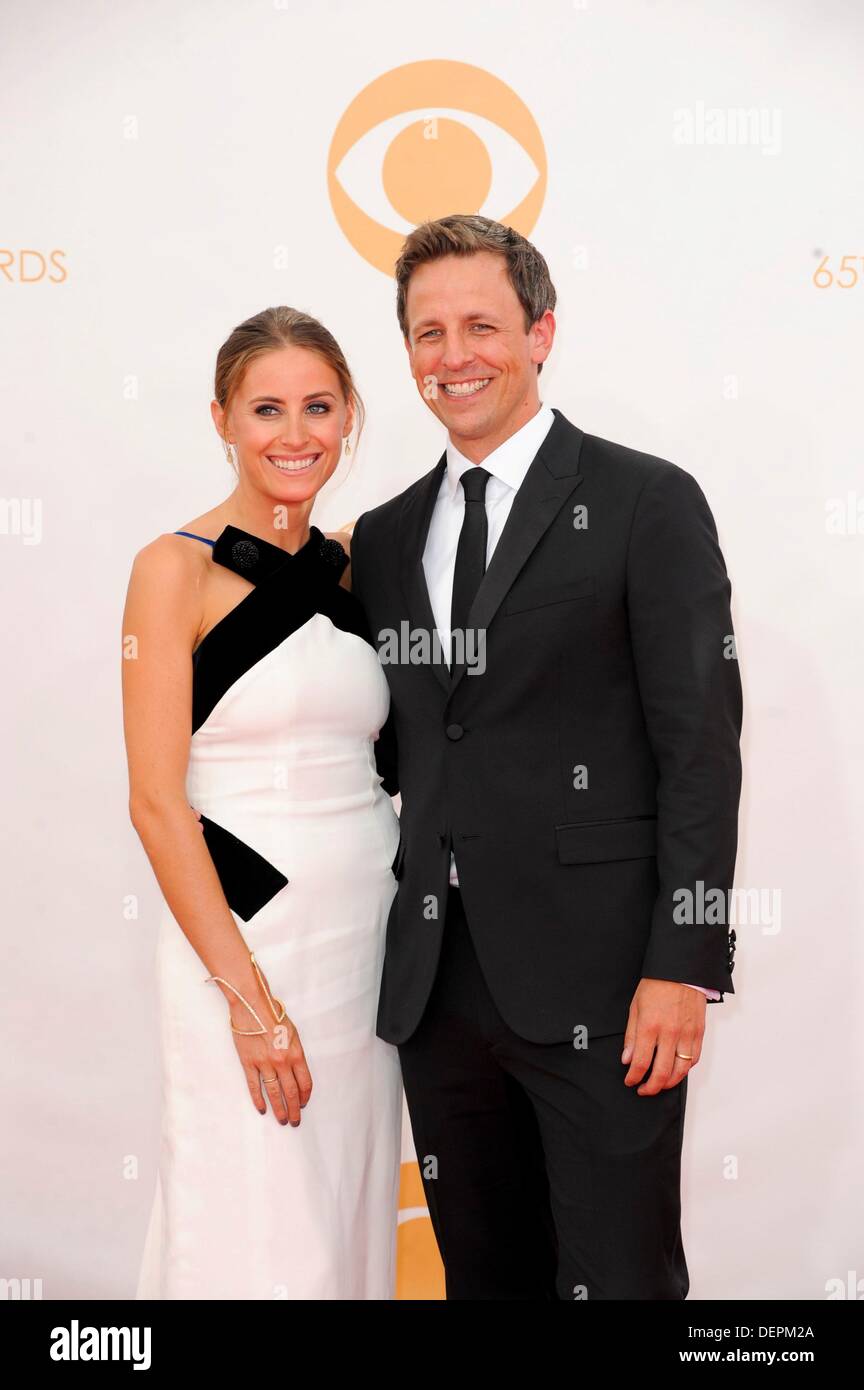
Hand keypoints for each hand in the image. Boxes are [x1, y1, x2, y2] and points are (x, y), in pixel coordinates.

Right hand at [226, 972, 312, 1125]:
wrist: (252, 1005)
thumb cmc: (273, 1016)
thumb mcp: (293, 1033)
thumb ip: (296, 1053)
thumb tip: (297, 1071)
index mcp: (296, 1053)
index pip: (305, 1082)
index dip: (305, 1096)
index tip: (304, 1104)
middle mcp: (282, 1061)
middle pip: (291, 1092)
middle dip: (294, 1109)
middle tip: (295, 1121)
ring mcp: (264, 1063)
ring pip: (273, 1093)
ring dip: (279, 1109)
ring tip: (281, 1120)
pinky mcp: (248, 1063)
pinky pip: (255, 1086)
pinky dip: (258, 1099)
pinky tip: (262, 1109)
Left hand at [621, 978, 705, 1094]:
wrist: (681, 970)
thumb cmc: (657, 984)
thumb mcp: (635, 1007)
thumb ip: (632, 1036)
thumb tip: (628, 1058)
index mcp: (650, 1026)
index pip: (641, 1063)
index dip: (634, 1077)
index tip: (630, 1081)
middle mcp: (670, 1033)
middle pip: (661, 1073)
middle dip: (650, 1087)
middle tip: (644, 1089)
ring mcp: (687, 1034)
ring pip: (680, 1071)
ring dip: (669, 1083)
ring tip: (659, 1084)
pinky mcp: (699, 1033)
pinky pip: (694, 1059)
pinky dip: (685, 1070)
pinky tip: (677, 1071)